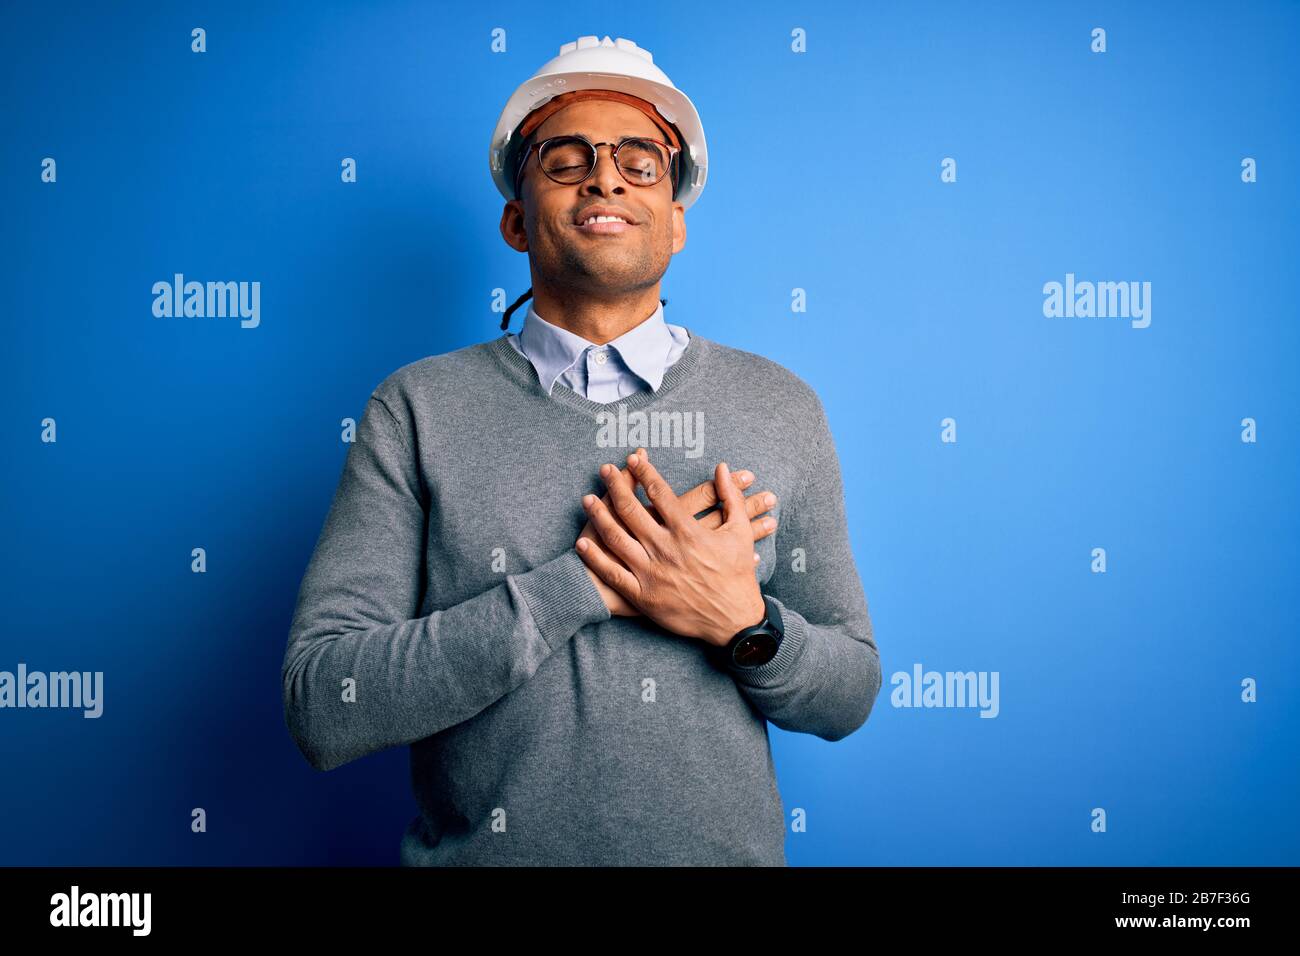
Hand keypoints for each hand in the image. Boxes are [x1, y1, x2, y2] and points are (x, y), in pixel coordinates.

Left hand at [576, 448, 769, 645]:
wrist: (733, 621)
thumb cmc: (737, 575)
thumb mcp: (741, 532)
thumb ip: (731, 497)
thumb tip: (722, 467)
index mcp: (687, 532)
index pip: (659, 492)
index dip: (644, 472)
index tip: (632, 458)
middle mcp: (665, 549)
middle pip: (631, 510)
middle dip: (615, 486)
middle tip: (603, 470)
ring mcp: (651, 573)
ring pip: (617, 538)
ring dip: (599, 516)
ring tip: (587, 499)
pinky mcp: (643, 596)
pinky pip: (613, 574)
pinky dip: (595, 558)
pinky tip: (583, 543)